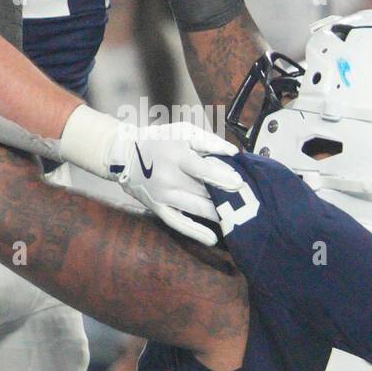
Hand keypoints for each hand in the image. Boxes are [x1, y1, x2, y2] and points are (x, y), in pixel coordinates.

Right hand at [109, 120, 243, 245]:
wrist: (124, 155)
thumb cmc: (159, 140)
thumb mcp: (182, 131)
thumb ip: (208, 140)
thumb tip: (233, 152)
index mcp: (176, 156)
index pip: (201, 169)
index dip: (221, 177)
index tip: (239, 183)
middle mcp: (169, 178)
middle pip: (203, 191)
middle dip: (226, 197)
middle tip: (247, 202)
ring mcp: (163, 196)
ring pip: (196, 209)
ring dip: (218, 214)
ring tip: (238, 218)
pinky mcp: (158, 208)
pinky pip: (178, 223)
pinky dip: (196, 232)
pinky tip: (212, 239)